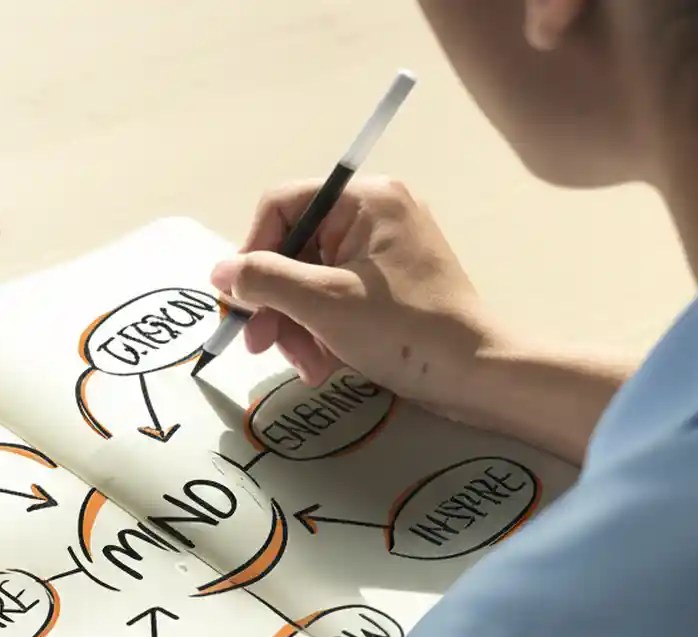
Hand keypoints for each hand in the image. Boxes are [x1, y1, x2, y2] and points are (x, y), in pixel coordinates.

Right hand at [211, 177, 500, 410]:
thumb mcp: (324, 303)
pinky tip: (323, 365)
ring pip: (310, 280)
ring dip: (297, 326)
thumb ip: (265, 280)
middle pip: (295, 248)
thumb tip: (219, 272)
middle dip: (276, 302)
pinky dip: (322, 331)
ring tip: (305, 366)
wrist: (479, 375)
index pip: (283, 206)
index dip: (252, 252)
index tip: (241, 299)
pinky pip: (336, 298)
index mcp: (365, 200)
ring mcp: (383, 252)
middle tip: (260, 345)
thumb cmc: (405, 330)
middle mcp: (375, 215)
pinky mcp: (389, 287)